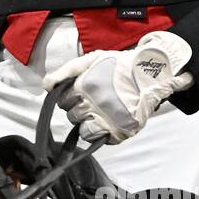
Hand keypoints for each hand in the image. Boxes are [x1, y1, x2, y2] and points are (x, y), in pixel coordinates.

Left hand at [40, 30, 194, 144]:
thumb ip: (66, 71)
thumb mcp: (91, 59)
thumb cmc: (120, 64)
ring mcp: (106, 120)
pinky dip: (100, 133)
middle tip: (94, 102)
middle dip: (79, 110)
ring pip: (82, 131)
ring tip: (102, 112)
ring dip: (88, 123)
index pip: (62, 101)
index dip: (70, 98)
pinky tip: (109, 121)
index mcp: (83, 87)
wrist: (151, 72)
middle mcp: (92, 105)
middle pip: (71, 116)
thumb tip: (47, 85)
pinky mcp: (119, 132)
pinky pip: (98, 139)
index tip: (80, 94)